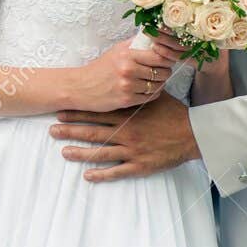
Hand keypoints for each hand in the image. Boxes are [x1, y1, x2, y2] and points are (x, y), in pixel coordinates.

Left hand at [49, 93, 200, 180]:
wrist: (194, 134)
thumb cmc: (175, 114)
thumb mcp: (155, 96)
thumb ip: (138, 88)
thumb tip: (129, 71)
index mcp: (128, 114)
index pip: (97, 112)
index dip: (78, 112)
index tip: (60, 111)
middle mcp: (127, 132)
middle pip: (93, 132)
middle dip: (71, 131)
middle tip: (52, 130)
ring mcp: (132, 150)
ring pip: (101, 152)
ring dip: (80, 153)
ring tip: (63, 152)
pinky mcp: (140, 165)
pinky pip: (117, 171)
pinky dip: (102, 174)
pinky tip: (87, 176)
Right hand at [67, 33, 184, 112]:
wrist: (81, 87)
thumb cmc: (99, 68)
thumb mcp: (116, 51)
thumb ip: (135, 44)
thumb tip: (153, 36)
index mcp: (127, 55)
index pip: (159, 56)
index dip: (166, 59)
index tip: (165, 60)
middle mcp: (128, 70)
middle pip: (162, 72)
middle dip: (164, 72)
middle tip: (161, 72)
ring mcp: (128, 86)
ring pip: (157, 86)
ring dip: (159, 84)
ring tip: (153, 81)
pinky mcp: (127, 100)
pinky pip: (150, 97)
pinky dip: (151, 94)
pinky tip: (146, 90)